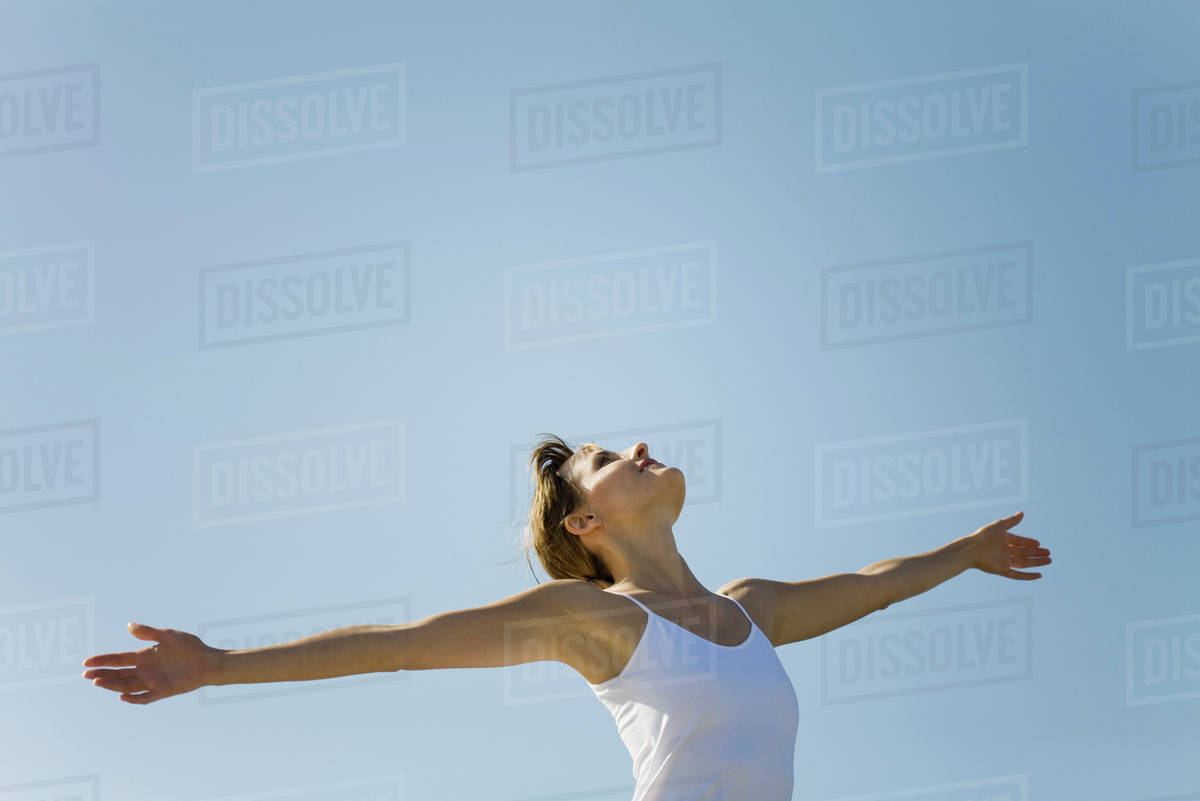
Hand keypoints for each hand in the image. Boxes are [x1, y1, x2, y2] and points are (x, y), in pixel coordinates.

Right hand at [82, 622, 222, 704]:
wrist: (208, 661)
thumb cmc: (190, 647)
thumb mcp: (169, 636)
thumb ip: (149, 632)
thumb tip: (129, 626)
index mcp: (144, 656)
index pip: (118, 659)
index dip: (103, 660)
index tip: (86, 662)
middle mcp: (145, 670)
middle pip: (119, 674)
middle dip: (102, 673)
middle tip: (85, 674)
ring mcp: (153, 681)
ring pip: (127, 686)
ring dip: (112, 684)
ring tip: (97, 681)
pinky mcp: (162, 691)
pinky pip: (145, 697)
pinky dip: (134, 698)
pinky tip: (122, 697)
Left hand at [969, 511, 1050, 579]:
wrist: (972, 549)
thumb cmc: (983, 536)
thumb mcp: (999, 526)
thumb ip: (1011, 521)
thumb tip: (1022, 513)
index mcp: (1004, 540)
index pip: (1020, 542)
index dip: (1029, 543)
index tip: (1039, 543)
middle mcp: (1005, 551)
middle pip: (1024, 553)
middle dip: (1037, 553)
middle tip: (1049, 553)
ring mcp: (1004, 561)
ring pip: (1024, 563)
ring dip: (1036, 562)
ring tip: (1049, 561)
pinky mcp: (1002, 571)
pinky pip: (1018, 575)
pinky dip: (1028, 576)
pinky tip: (1039, 575)